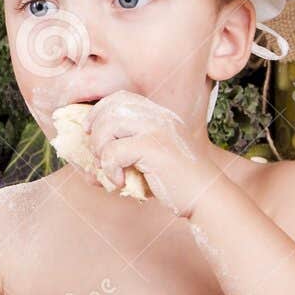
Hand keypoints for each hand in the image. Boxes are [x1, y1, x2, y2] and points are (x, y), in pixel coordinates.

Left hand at [85, 91, 222, 217]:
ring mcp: (157, 129)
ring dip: (100, 149)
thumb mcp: (154, 155)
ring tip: (109, 168)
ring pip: (109, 125)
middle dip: (95, 131)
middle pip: (111, 107)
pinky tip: (119, 182)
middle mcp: (159, 116)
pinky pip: (113, 151)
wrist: (206, 197)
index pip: (121, 98)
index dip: (99, 110)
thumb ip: (131, 145)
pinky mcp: (153, 146)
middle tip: (98, 156)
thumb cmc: (178, 183)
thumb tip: (92, 150)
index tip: (88, 130)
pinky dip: (109, 168)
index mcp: (160, 115)